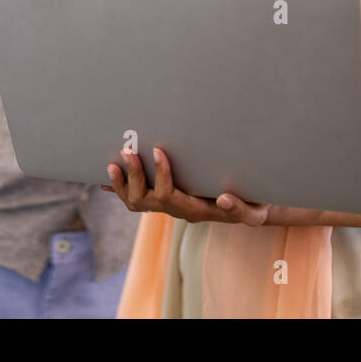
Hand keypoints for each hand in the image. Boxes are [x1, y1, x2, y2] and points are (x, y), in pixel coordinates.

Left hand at [101, 146, 268, 225]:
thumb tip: (224, 199)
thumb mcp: (253, 211)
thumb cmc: (251, 206)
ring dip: (121, 183)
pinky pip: (135, 198)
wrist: (246, 210)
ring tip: (112, 163)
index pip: (168, 196)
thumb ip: (240, 208)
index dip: (161, 174)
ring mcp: (167, 206)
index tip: (159, 150)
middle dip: (133, 176)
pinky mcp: (164, 199)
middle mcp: (175, 210)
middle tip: (128, 150)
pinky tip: (106, 179)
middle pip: (144, 201)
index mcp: (193, 210)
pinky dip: (119, 189)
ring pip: (135, 202)